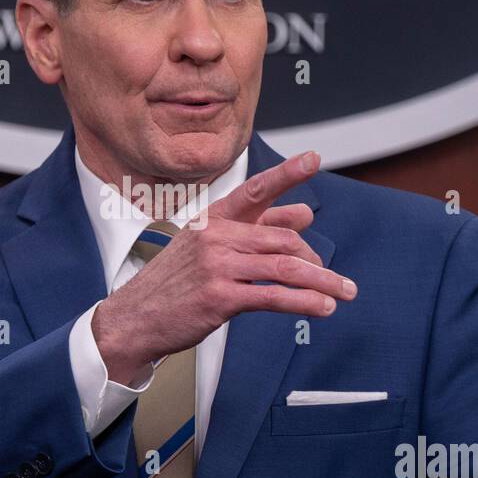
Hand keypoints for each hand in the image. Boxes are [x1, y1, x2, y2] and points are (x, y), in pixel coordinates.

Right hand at [91, 151, 356, 383]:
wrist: (134, 318)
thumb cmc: (173, 284)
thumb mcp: (206, 247)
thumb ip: (252, 231)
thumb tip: (301, 213)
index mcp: (212, 219)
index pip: (255, 190)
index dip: (286, 174)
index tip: (313, 158)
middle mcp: (216, 237)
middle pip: (282, 238)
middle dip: (314, 260)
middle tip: (332, 278)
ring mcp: (217, 266)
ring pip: (284, 268)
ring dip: (321, 281)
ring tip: (343, 291)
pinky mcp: (219, 298)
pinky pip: (273, 296)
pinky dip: (303, 302)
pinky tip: (321, 307)